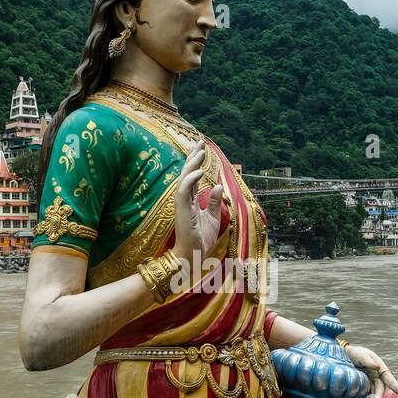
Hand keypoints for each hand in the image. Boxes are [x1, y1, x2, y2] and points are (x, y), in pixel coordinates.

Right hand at [172, 140, 223, 261]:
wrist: (194, 255)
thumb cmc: (201, 239)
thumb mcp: (212, 217)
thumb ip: (213, 202)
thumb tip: (216, 185)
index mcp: (190, 200)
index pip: (192, 176)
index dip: (196, 162)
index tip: (202, 148)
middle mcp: (184, 199)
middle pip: (186, 173)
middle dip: (193, 157)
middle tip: (200, 142)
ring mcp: (181, 204)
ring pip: (184, 178)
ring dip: (192, 164)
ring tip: (200, 151)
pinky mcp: (181, 209)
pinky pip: (184, 190)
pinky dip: (190, 179)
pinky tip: (199, 170)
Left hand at [346, 344, 397, 397]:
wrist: (343, 355)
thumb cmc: (354, 353)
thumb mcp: (361, 354)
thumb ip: (368, 360)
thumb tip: (377, 367)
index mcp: (379, 368)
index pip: (388, 377)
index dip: (395, 385)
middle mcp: (376, 376)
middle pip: (380, 389)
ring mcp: (370, 382)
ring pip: (374, 395)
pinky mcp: (363, 387)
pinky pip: (367, 396)